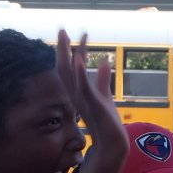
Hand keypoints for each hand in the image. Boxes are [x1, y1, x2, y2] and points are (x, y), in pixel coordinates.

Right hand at [59, 31, 125, 172]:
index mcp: (80, 90)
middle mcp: (77, 93)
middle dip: (63, 48)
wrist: (112, 143)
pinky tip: (79, 59)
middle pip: (65, 67)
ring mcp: (83, 99)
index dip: (75, 49)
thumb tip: (105, 62)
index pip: (74, 66)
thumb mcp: (105, 95)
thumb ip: (103, 79)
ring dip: (67, 55)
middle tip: (61, 29)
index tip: (79, 33)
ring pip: (70, 74)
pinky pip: (83, 87)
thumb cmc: (107, 122)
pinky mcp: (92, 104)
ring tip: (65, 37)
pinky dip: (80, 73)